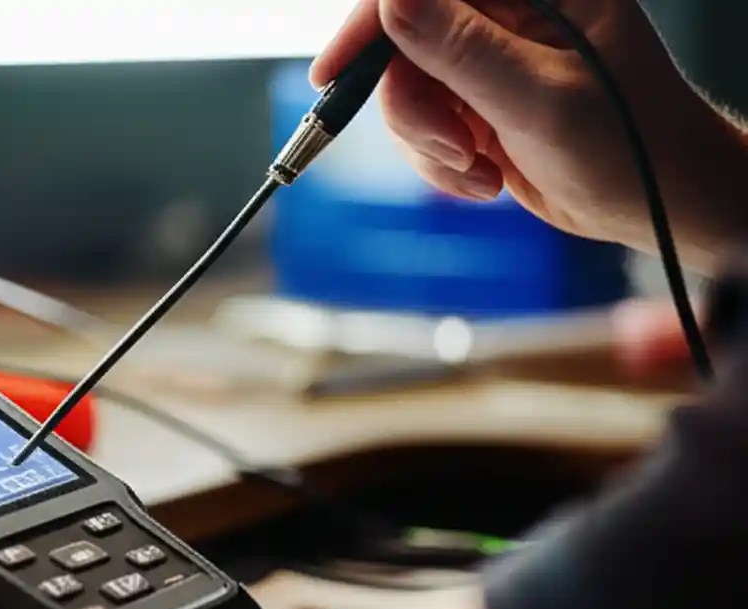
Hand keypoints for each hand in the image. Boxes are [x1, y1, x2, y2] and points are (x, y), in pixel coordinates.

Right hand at [312, 0, 747, 270]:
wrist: (656, 204)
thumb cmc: (630, 147)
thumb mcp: (540, 100)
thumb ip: (462, 49)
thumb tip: (393, 3)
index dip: (373, 22)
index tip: (338, 70)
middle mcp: (507, 13)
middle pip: (403, 40)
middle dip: (413, 106)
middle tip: (452, 147)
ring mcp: (489, 58)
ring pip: (405, 88)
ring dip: (428, 142)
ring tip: (478, 168)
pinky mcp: (476, 100)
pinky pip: (421, 125)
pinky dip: (439, 163)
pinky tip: (484, 177)